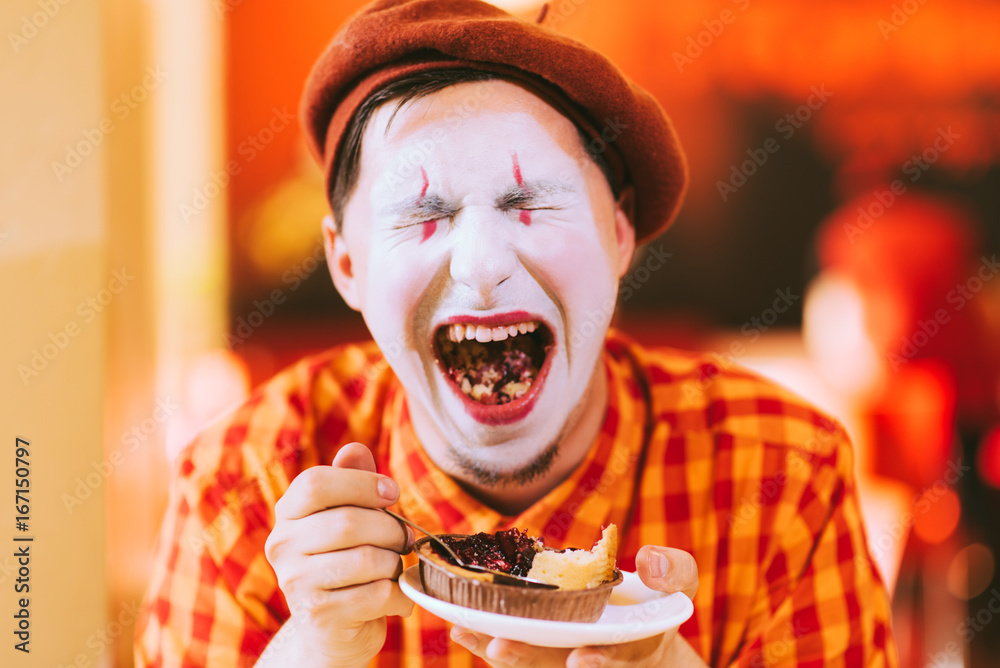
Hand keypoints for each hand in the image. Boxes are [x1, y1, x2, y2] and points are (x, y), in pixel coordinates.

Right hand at [261, 442, 414, 667]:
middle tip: (404, 538)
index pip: (316, 483)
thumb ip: (352, 480)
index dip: (362, 483)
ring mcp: (295, 583)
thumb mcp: (349, 516)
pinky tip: (396, 597)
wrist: (335, 630)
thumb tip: (355, 449)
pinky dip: (399, 595)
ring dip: (395, 563)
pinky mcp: (318, 616)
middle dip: (391, 529)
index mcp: (288, 513)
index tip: (392, 494)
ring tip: (395, 568)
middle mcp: (282, 546)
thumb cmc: (348, 560)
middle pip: (349, 522)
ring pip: (367, 559)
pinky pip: (376, 594)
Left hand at [450, 545, 704, 666]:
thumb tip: (649, 559)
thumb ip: (673, 571)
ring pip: (531, 665)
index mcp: (633, 649)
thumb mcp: (680, 585)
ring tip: (466, 633)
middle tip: (500, 647)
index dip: (600, 661)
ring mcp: (565, 661)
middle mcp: (593, 660)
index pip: (616, 659)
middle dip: (529, 660)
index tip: (581, 659)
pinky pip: (514, 654)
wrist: (646, 634)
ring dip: (498, 652)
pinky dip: (486, 641)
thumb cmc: (659, 604)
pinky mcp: (543, 654)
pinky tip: (460, 627)